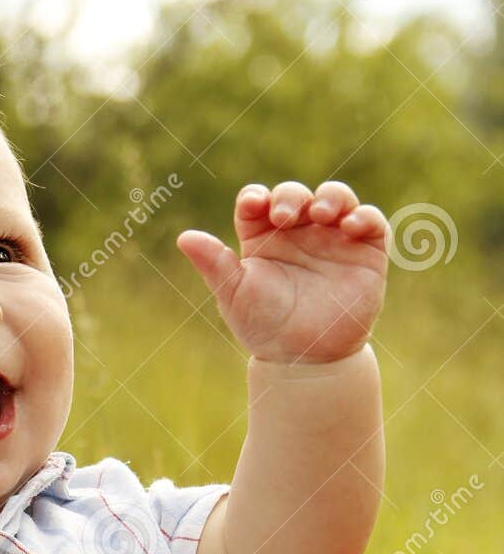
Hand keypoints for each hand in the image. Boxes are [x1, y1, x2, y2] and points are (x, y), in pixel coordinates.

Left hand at [176, 181, 388, 363]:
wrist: (305, 358)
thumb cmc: (265, 326)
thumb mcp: (234, 295)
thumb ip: (214, 265)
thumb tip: (183, 237)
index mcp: (263, 237)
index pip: (258, 202)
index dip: (255, 197)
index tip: (253, 207)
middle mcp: (298, 232)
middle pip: (295, 195)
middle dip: (290, 197)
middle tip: (285, 217)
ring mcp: (332, 238)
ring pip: (336, 198)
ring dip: (331, 197)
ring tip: (322, 212)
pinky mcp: (365, 252)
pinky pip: (371, 222)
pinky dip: (364, 217)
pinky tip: (350, 226)